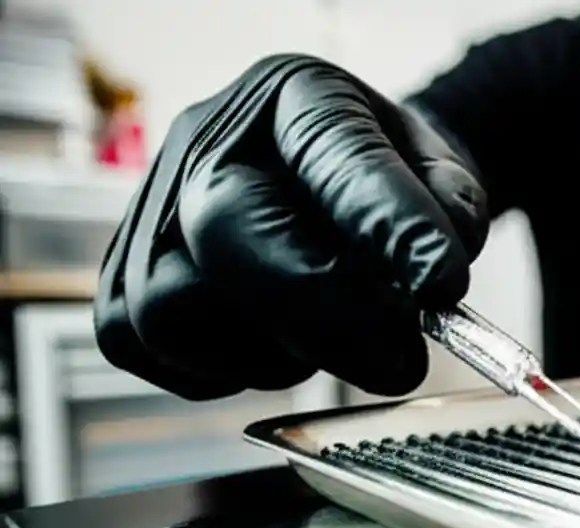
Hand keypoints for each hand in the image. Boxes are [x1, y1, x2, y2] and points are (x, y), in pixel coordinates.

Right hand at [95, 54, 487, 399]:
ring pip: (175, 308)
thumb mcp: (443, 178)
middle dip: (324, 314)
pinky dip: (228, 372)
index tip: (442, 284)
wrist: (336, 186)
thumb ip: (450, 216)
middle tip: (401, 360)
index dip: (388, 228)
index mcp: (294, 96)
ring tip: (336, 342)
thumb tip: (429, 277)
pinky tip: (282, 348)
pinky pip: (156, 352)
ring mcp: (151, 212)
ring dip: (273, 350)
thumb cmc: (390, 183)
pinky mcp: (122, 288)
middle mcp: (203, 142)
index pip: (333, 157)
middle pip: (224, 231)